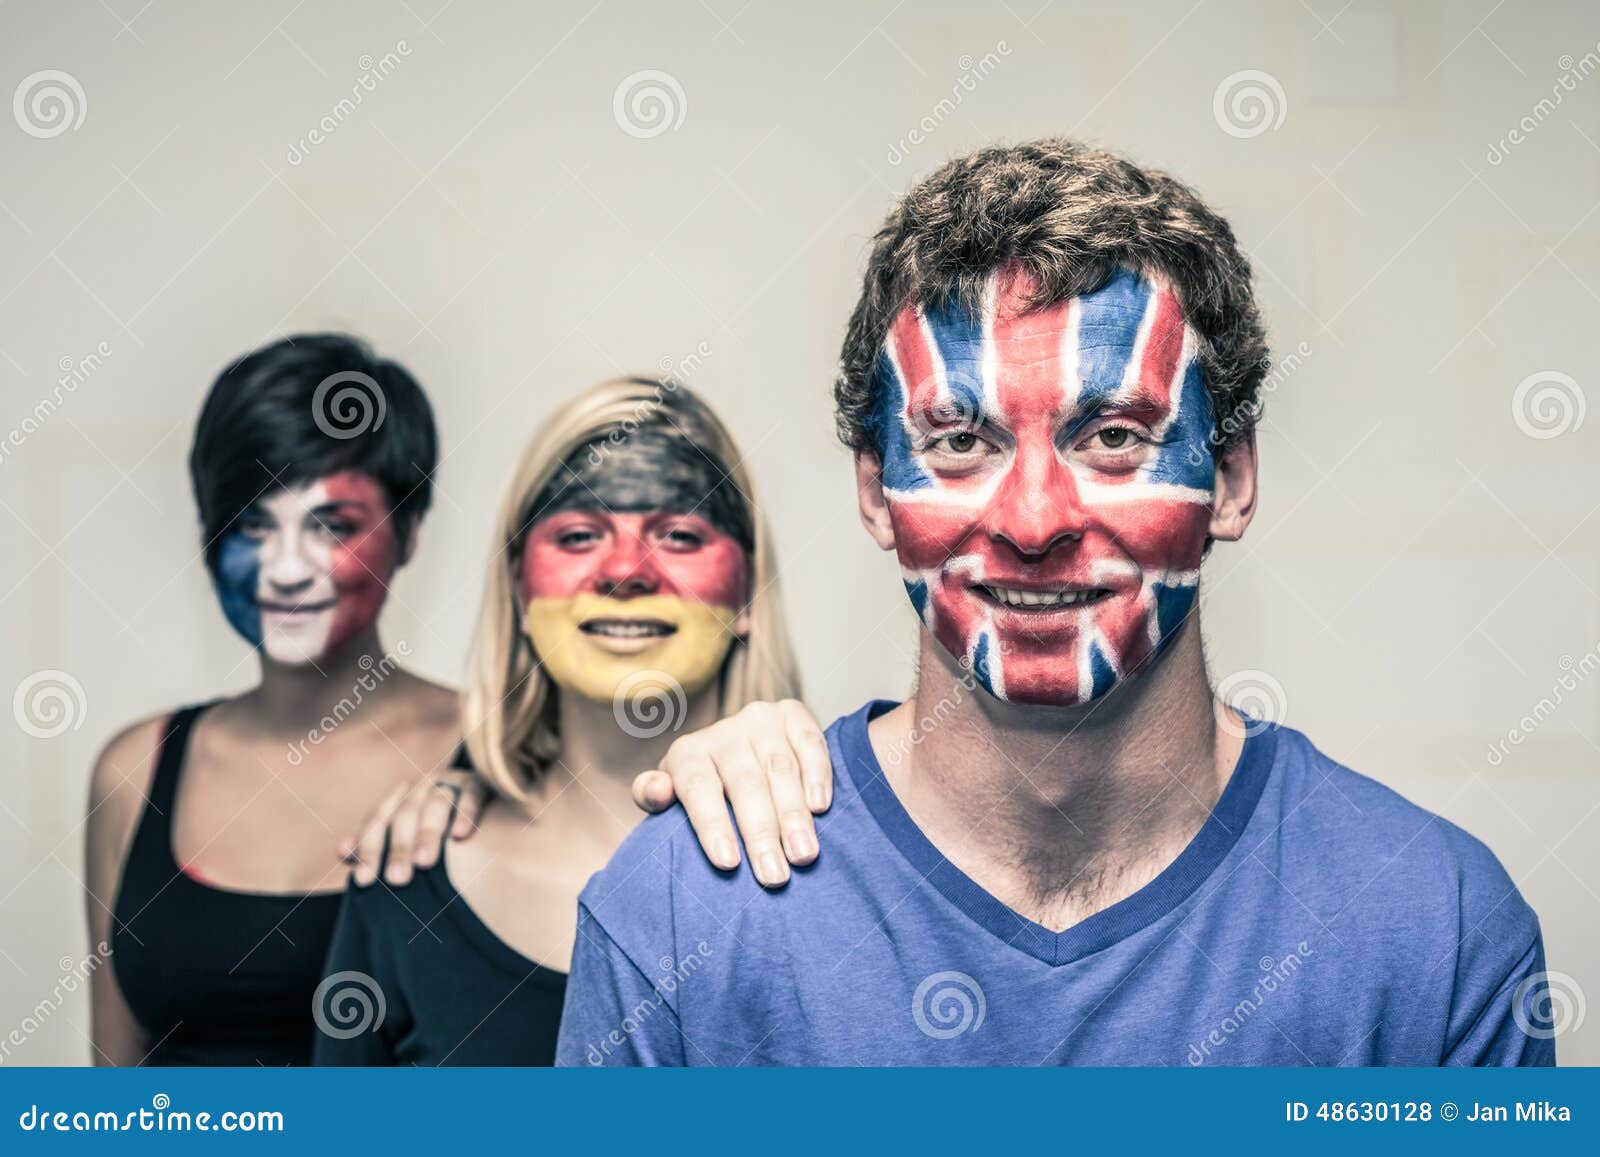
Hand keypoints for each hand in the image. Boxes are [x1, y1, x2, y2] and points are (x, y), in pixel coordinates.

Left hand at [339, 768, 486, 886]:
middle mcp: (421, 786)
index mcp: (398, 798)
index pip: (377, 821)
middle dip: (399, 848)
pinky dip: (465, 813)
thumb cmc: (435, 826)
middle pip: (405, 815)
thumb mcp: (403, 831)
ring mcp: (451, 781)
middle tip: (397, 880)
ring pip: (435, 805)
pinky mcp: (480, 783)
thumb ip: (374, 841)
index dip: (368, 850)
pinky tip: (460, 836)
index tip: (364, 881)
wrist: (480, 795)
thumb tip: (342, 851)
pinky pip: (471, 795)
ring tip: (425, 863)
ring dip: (428, 833)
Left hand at [631, 699, 832, 888]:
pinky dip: (818, 774)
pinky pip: (810, 742)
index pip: (699, 787)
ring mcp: (761, 721)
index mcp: (688, 753)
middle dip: (761, 833)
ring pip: (780, 769)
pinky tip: (821, 807)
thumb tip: (657, 791)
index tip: (728, 863)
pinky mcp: (793, 714)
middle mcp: (724, 732)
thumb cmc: (703, 788)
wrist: (739, 746)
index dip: (712, 825)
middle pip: (745, 784)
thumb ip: (652, 795)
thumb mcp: (672, 794)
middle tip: (774, 876)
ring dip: (794, 814)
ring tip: (804, 854)